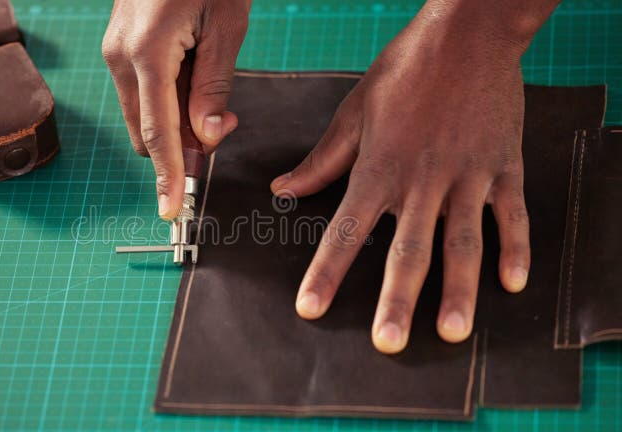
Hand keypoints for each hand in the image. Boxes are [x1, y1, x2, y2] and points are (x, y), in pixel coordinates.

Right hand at [103, 0, 250, 218]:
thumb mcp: (226, 25)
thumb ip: (213, 85)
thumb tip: (204, 135)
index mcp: (147, 54)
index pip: (158, 134)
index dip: (167, 177)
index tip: (171, 211)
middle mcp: (120, 57)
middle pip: (146, 132)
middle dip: (181, 146)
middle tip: (223, 122)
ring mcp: (116, 51)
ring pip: (144, 115)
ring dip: (177, 123)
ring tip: (214, 94)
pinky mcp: (121, 46)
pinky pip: (143, 92)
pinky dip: (169, 102)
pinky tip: (195, 78)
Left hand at [271, 2, 553, 352]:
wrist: (466, 33)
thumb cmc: (404, 70)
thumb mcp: (354, 112)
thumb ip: (322, 161)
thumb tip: (283, 188)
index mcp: (380, 168)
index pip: (347, 230)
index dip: (327, 271)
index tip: (311, 308)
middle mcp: (422, 179)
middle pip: (409, 248)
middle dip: (396, 298)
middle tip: (387, 343)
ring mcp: (468, 175)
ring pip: (463, 240)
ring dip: (458, 287)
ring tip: (451, 331)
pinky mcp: (503, 165)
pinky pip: (511, 213)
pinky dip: (516, 247)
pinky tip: (514, 283)